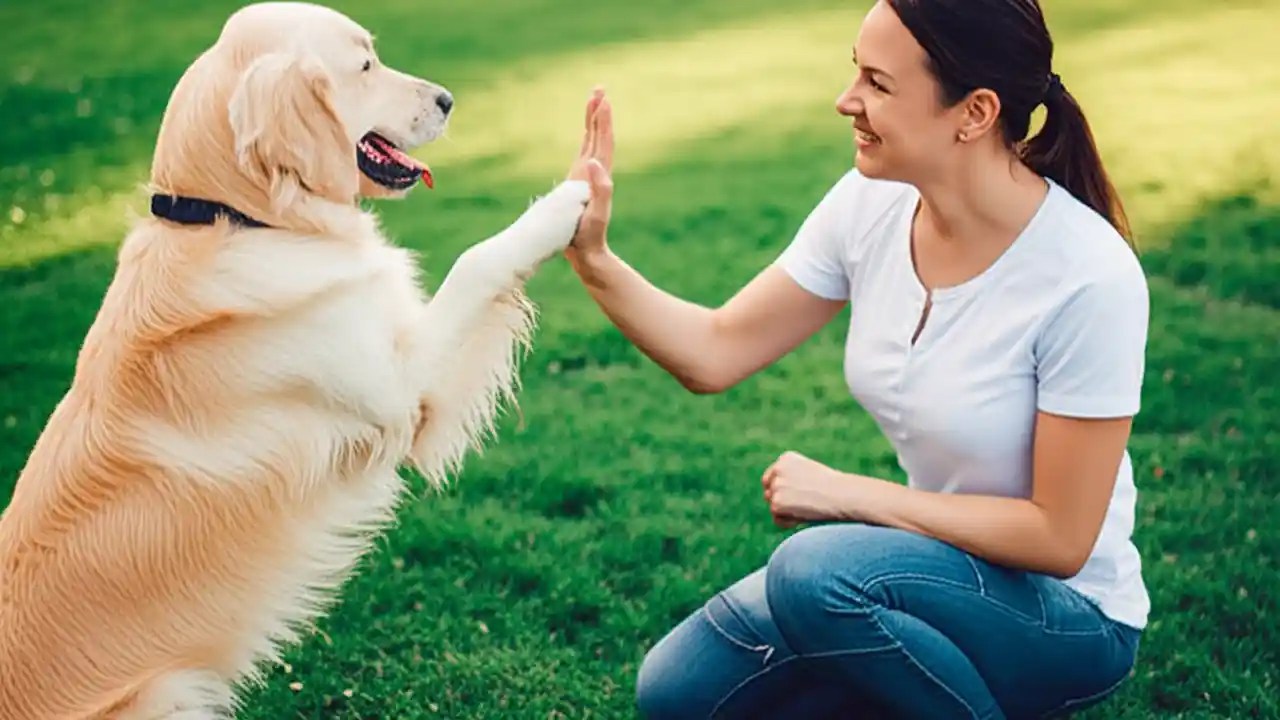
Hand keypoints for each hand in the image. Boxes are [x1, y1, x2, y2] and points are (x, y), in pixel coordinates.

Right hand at [566, 87, 614, 256]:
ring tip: (593, 100)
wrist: (588, 254)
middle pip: (600, 136)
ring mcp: (588, 177)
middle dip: (599, 112)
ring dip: (593, 121)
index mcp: (600, 176)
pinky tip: (585, 135)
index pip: (603, 142)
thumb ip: (600, 190)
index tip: (602, 99)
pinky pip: (584, 153)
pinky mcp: (579, 183)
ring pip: (592, 142)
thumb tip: (595, 162)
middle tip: (599, 88)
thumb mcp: (596, 214)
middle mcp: (596, 173)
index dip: (603, 120)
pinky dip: (585, 138)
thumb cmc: (590, 237)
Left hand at [761, 451, 862, 527]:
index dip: (782, 490)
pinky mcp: (777, 503)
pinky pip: (777, 519)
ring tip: (808, 509)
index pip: (772, 478)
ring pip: (773, 505)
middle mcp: (778, 469)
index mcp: (786, 458)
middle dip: (781, 501)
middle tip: (802, 506)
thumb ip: (793, 481)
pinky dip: (789, 522)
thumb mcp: (810, 475)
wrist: (842, 494)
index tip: (796, 498)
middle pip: (769, 491)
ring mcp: (776, 486)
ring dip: (787, 512)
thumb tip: (776, 499)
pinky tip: (804, 516)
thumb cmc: (834, 487)